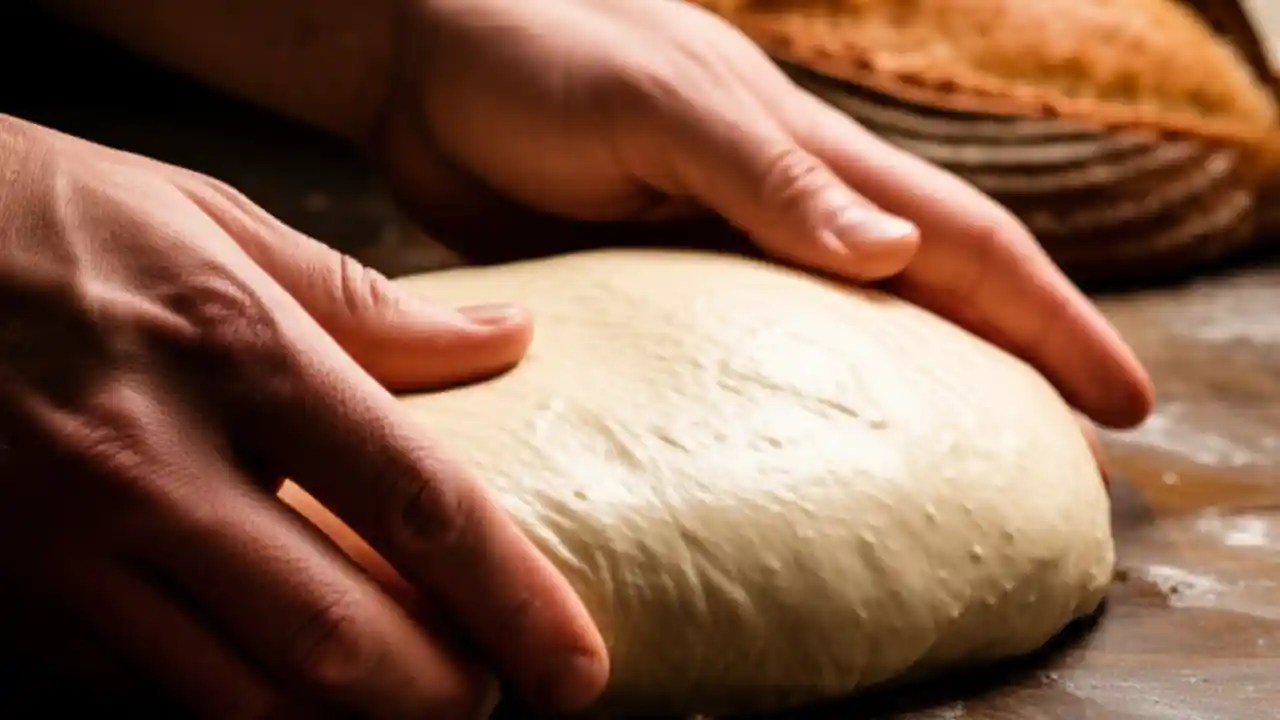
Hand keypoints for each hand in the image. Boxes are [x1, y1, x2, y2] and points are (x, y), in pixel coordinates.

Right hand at [0, 116, 606, 717]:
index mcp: (228, 351)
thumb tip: (508, 339)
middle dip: (434, 697)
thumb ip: (370, 302)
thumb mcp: (216, 222)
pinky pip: (143, 699)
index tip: (575, 667)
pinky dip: (234, 714)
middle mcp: (147, 464)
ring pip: (236, 702)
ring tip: (403, 707)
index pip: (411, 500)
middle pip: (334, 639)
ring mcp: (64, 549)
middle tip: (486, 696)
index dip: (513, 599)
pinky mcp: (12, 603)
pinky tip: (281, 695)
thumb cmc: (51, 220)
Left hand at [370, 0, 1152, 428]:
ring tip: (967, 470)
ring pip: (852, 333)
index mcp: (807, 158)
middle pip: (931, 293)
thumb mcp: (661, 106)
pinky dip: (800, 404)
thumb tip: (892, 255)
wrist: (422, 62)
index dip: (1051, 317)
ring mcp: (725, 253)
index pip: (962, 242)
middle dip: (1015, 362)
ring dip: (921, 391)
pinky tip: (811, 454)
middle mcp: (785, 212)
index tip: (1122, 400)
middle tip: (1073, 454)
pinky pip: (748, 359)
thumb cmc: (539, 55)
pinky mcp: (658, 289)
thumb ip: (768, 178)